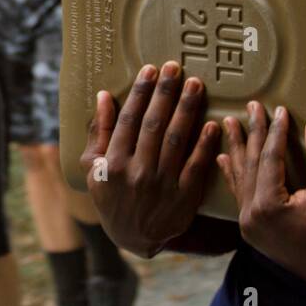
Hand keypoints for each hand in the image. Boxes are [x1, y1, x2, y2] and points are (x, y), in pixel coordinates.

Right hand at [79, 61, 221, 257]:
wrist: (134, 238)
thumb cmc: (111, 196)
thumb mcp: (93, 168)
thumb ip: (98, 132)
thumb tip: (103, 96)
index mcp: (112, 163)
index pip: (129, 120)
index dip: (141, 92)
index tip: (151, 70)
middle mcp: (137, 172)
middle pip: (154, 125)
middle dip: (166, 93)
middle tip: (176, 68)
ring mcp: (162, 185)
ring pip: (177, 140)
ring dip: (187, 110)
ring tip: (195, 85)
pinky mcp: (184, 198)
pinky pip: (196, 166)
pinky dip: (205, 145)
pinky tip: (212, 124)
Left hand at [219, 103, 305, 294]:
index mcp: (268, 206)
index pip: (269, 158)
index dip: (275, 131)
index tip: (279, 109)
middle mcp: (250, 215)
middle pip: (250, 164)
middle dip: (252, 133)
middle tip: (251, 106)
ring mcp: (247, 224)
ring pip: (240, 178)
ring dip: (236, 149)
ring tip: (229, 123)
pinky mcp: (251, 230)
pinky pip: (239, 195)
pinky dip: (232, 174)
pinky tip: (222, 158)